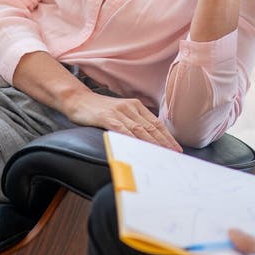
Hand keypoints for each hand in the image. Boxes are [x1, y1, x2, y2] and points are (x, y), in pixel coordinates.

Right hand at [67, 92, 182, 151]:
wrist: (78, 99)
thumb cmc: (99, 109)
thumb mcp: (119, 112)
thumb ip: (132, 122)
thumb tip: (146, 138)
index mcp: (135, 105)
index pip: (155, 123)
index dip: (167, 136)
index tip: (176, 148)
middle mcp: (130, 107)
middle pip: (151, 127)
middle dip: (165, 142)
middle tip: (175, 154)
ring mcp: (119, 112)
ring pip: (140, 130)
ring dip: (153, 143)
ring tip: (163, 154)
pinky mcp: (107, 117)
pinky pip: (123, 130)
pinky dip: (133, 139)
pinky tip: (140, 148)